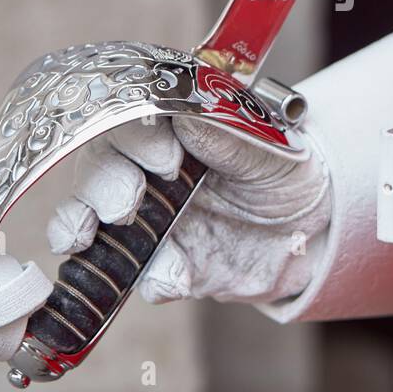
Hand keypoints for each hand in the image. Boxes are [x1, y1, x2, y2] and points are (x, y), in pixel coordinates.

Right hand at [46, 116, 330, 306]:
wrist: (312, 230)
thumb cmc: (283, 171)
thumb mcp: (269, 147)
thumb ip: (228, 136)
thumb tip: (185, 114)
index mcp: (168, 130)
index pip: (128, 120)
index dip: (135, 137)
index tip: (166, 156)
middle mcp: (145, 171)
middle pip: (97, 170)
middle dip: (101, 186)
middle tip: (126, 204)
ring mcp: (148, 221)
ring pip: (91, 222)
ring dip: (80, 228)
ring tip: (84, 240)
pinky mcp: (164, 266)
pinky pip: (143, 275)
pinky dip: (153, 278)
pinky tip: (176, 278)